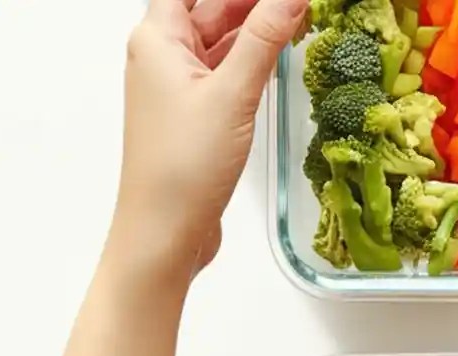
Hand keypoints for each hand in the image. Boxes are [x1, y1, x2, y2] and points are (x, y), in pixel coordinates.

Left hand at [112, 0, 307, 282]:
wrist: (163, 232)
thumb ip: (265, 37)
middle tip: (298, 2)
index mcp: (159, 39)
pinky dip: (252, 58)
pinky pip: (225, 70)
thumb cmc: (183, 165)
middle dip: (253, 2)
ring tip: (297, 15)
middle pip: (211, 7)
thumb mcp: (233, 93)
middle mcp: (163, 56)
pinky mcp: (196, 114)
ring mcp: (178, 87)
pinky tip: (279, 53)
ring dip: (256, 26)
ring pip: (220, 39)